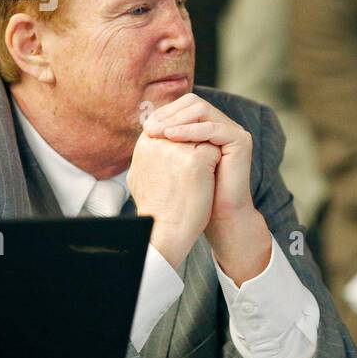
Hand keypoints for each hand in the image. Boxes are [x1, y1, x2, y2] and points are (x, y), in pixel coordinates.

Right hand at [127, 131, 220, 269]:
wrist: (165, 232)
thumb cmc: (156, 207)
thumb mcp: (140, 175)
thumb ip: (147, 154)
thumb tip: (152, 136)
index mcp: (145, 144)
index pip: (171, 125)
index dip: (183, 138)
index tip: (185, 161)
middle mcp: (159, 142)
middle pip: (188, 128)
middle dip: (196, 141)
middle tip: (193, 171)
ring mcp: (177, 149)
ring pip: (203, 136)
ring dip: (206, 151)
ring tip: (199, 177)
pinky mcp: (196, 160)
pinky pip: (214, 149)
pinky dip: (216, 163)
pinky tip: (209, 181)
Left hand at [142, 93, 271, 281]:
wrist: (218, 215)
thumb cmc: (194, 193)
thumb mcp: (175, 162)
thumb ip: (166, 142)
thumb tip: (144, 124)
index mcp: (208, 127)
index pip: (184, 106)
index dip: (164, 113)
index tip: (145, 128)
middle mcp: (222, 125)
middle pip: (194, 102)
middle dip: (169, 113)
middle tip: (150, 128)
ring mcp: (234, 131)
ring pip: (202, 110)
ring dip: (177, 119)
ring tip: (158, 132)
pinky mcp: (241, 140)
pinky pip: (213, 128)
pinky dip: (190, 130)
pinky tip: (171, 138)